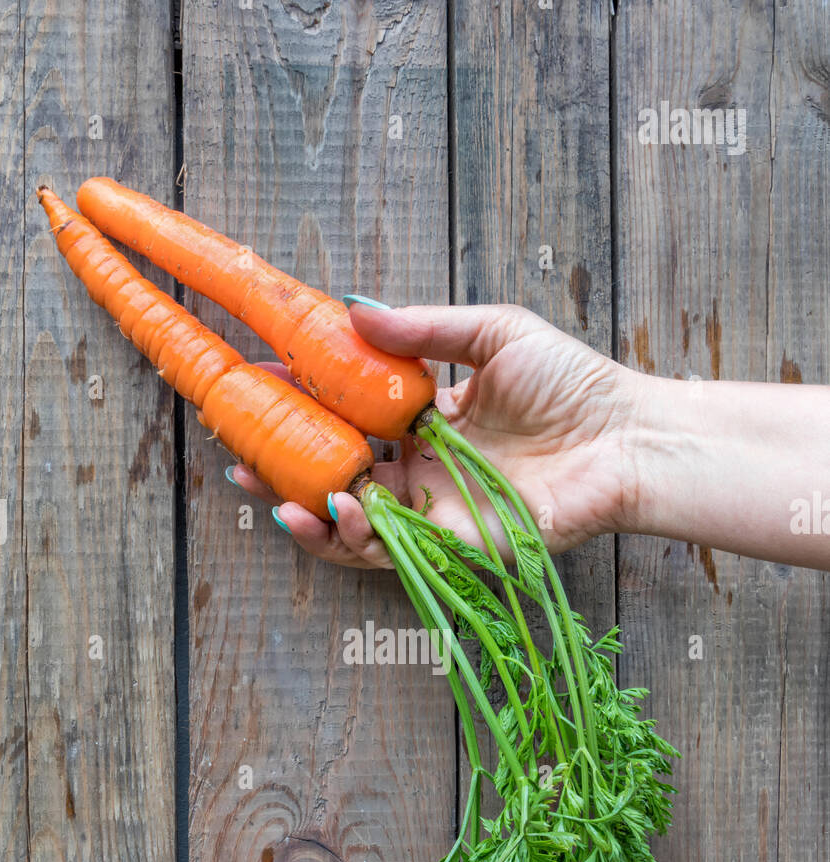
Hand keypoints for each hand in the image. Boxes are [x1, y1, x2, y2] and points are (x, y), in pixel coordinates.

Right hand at [228, 303, 639, 567]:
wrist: (624, 437)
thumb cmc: (572, 384)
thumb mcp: (492, 333)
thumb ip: (424, 330)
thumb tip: (352, 308)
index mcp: (426, 422)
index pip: (348, 417)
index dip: (303, 406)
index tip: (259, 385)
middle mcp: (421, 472)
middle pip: (336, 475)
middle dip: (283, 469)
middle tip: (238, 454)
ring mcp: (433, 513)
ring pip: (350, 523)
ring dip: (305, 510)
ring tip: (269, 492)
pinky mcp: (450, 547)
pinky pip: (386, 551)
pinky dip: (350, 535)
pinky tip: (330, 507)